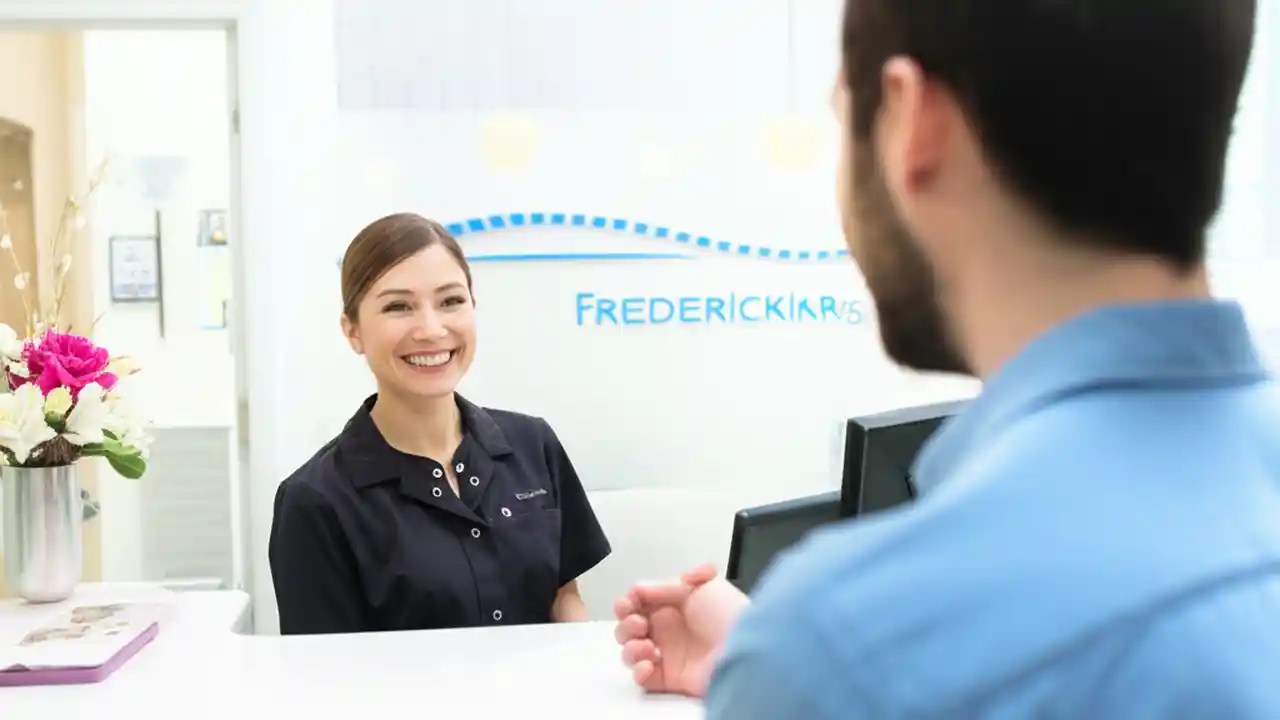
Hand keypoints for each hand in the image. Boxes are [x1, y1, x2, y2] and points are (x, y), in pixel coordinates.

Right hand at [613, 563, 749, 697]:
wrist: (748, 650)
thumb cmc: (731, 615)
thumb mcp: (700, 585)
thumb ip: (666, 584)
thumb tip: (641, 589)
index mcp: (676, 604)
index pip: (639, 602)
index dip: (628, 602)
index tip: (628, 604)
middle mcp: (670, 630)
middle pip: (630, 627)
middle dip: (626, 625)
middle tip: (639, 624)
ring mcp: (669, 654)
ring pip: (631, 652)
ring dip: (631, 648)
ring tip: (648, 646)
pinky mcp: (670, 678)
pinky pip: (643, 678)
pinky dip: (639, 671)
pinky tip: (651, 663)